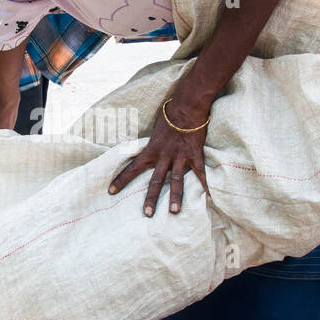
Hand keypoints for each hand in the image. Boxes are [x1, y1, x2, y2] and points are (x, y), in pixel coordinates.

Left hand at [108, 100, 209, 216]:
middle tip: (147, 213)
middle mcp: (164, 156)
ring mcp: (180, 156)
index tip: (111, 191)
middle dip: (151, 198)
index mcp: (151, 150)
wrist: (187, 106)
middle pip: (155, 180)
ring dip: (175, 196)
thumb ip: (151, 146)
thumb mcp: (154, 132)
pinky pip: (200, 172)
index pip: (132, 167)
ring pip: (176, 180)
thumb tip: (144, 155)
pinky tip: (208, 198)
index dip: (121, 180)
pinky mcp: (195, 154)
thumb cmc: (169, 116)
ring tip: (174, 211)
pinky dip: (204, 185)